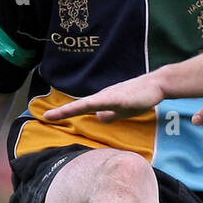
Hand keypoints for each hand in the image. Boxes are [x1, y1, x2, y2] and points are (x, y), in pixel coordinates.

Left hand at [43, 76, 166, 122]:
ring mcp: (111, 96)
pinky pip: (105, 102)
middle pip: (80, 105)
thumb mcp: (123, 111)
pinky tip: (88, 109)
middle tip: (45, 117)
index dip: (65, 113)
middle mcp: (103, 97)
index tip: (49, 117)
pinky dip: (95, 106)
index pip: (81, 108)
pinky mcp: (121, 98)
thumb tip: (99, 118)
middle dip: (63, 112)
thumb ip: (111, 115)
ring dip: (73, 109)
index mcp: (102, 101)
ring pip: (88, 103)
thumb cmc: (140, 97)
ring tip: (57, 114)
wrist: (156, 85)